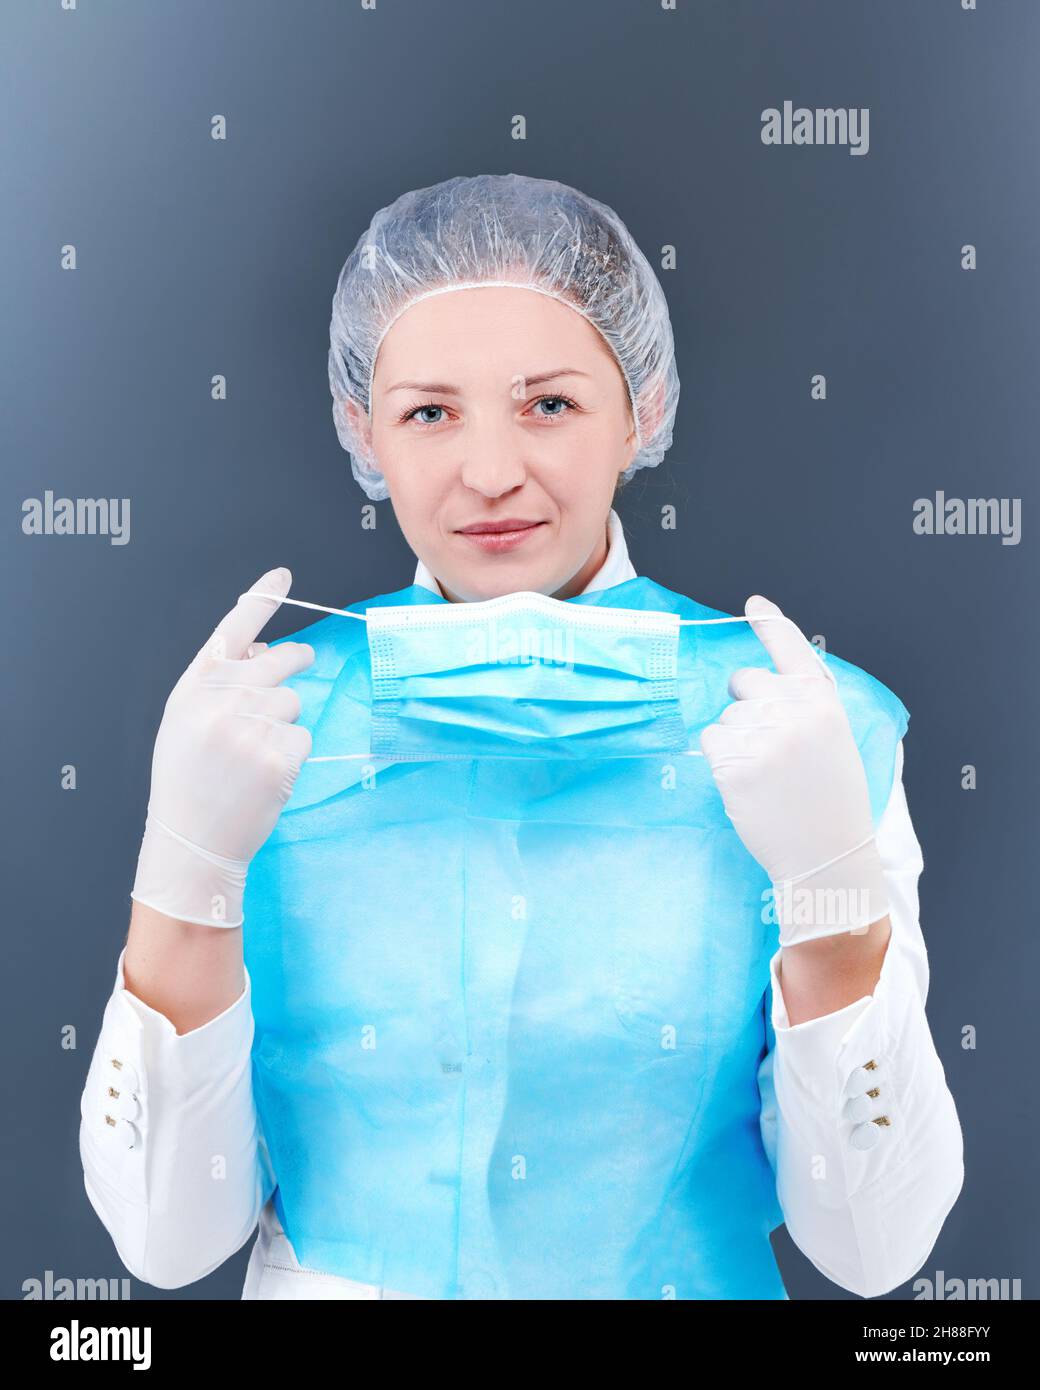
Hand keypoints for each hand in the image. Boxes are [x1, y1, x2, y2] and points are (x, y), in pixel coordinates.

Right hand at [131, 567, 314, 926]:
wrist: (190, 840)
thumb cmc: (189, 782)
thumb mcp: (186, 722)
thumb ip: (219, 685)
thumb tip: (266, 652)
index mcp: (193, 687)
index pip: (230, 631)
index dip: (259, 599)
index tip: (281, 576)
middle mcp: (219, 699)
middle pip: (280, 661)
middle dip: (295, 663)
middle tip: (300, 666)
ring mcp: (248, 726)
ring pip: (293, 702)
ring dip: (284, 724)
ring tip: (254, 756)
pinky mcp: (275, 755)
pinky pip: (303, 737)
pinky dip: (292, 755)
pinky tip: (266, 775)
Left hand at [699, 595, 888, 945]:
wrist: (828, 856)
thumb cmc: (832, 800)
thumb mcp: (835, 741)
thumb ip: (807, 705)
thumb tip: (767, 681)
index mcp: (823, 703)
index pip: (793, 650)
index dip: (771, 625)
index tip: (754, 605)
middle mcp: (793, 712)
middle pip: (744, 682)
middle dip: (747, 704)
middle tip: (768, 743)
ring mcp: (762, 737)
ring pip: (725, 718)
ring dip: (736, 741)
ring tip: (768, 776)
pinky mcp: (734, 764)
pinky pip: (711, 742)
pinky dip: (721, 760)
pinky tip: (748, 783)